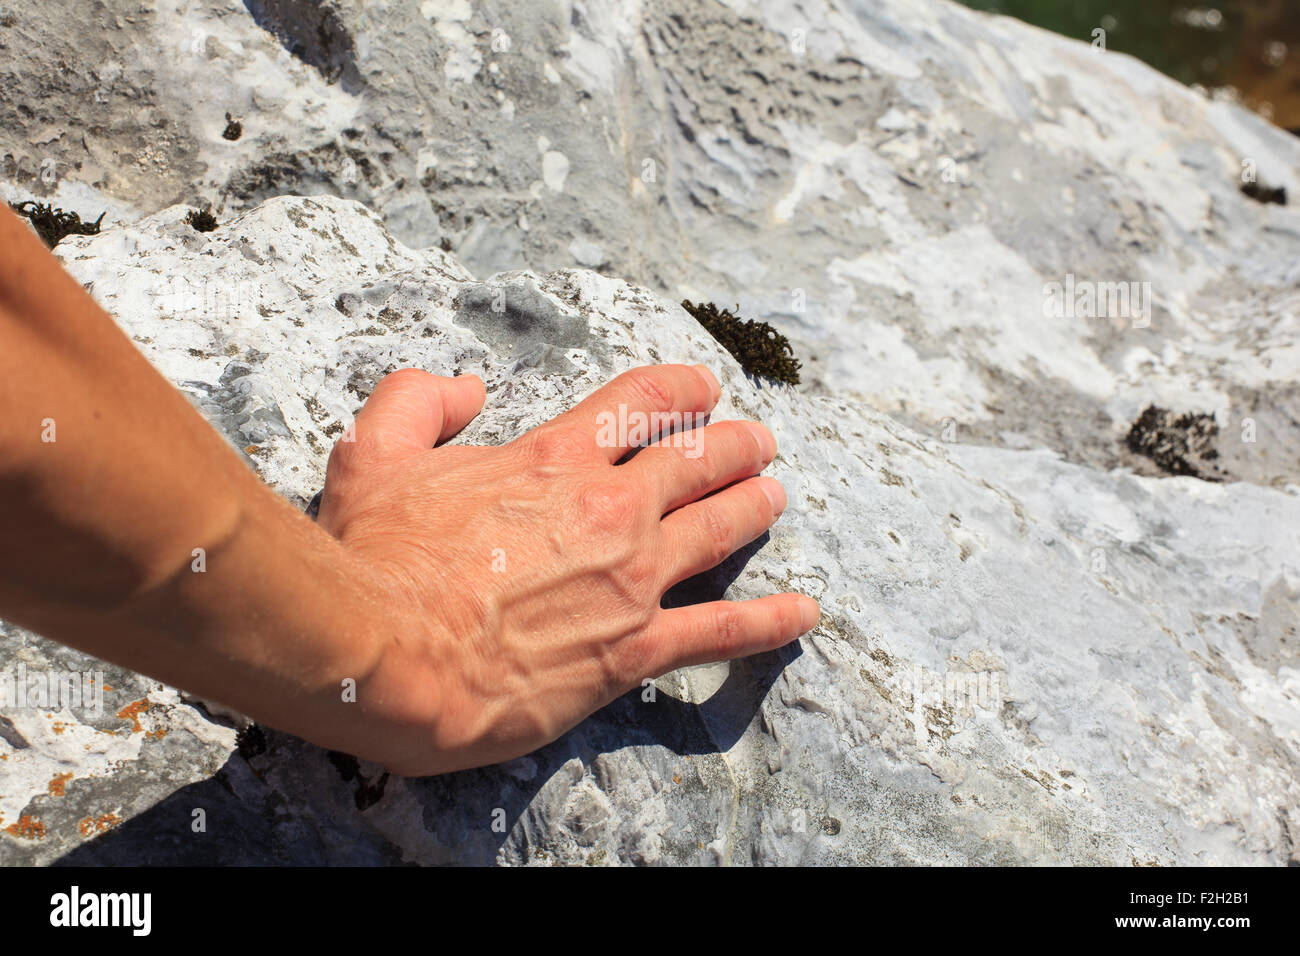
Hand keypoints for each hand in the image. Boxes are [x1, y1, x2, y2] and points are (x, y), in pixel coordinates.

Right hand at [317, 364, 818, 774]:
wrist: (383, 657)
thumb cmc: (376, 559)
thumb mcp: (372, 454)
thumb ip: (418, 402)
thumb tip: (464, 386)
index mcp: (553, 460)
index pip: (637, 405)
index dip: (677, 390)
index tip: (702, 388)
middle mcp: (608, 511)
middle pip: (694, 464)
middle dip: (732, 445)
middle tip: (756, 441)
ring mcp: (631, 582)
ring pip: (718, 530)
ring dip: (753, 506)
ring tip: (776, 494)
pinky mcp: (633, 652)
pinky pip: (721, 631)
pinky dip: (770, 622)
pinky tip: (805, 613)